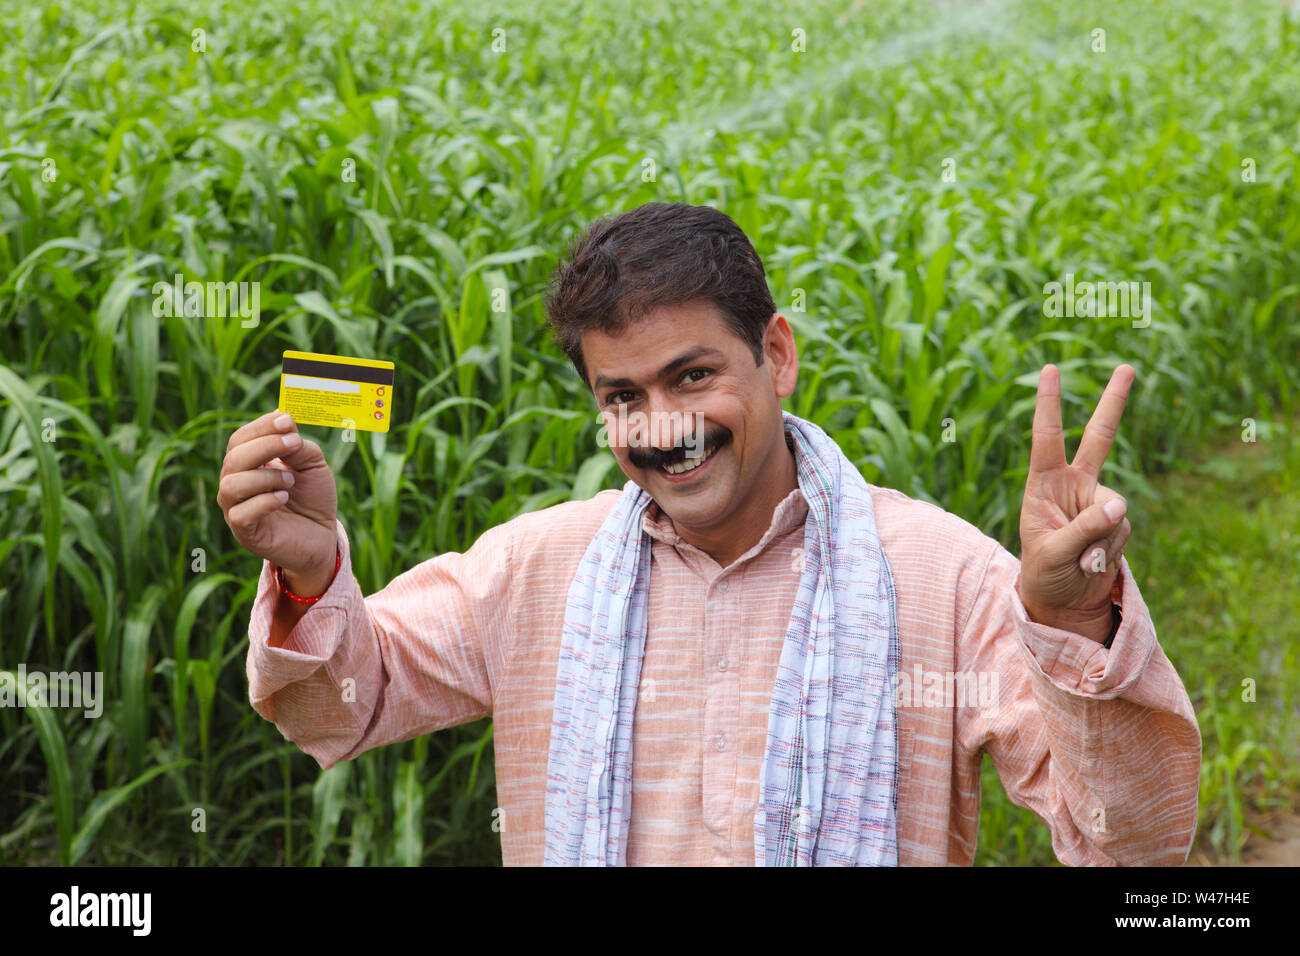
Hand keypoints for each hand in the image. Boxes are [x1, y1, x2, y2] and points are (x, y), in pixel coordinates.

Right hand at [218, 411, 338, 593]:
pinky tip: (284, 498)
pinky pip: (240, 514)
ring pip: (231, 485)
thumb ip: (298, 446)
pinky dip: (264, 501)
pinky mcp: (245, 533)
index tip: (287, 419)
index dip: (261, 426)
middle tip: (294, 444)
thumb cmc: (313, 498)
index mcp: (247, 464)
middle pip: (233, 458)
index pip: (239, 439)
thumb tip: (284, 425)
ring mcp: (236, 509)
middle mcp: (235, 484)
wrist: (323, 536)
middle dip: (265, 446)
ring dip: (265, 477)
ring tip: (291, 481)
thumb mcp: (312, 465)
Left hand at [1018, 364, 1133, 634]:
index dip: (1048, 404)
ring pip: (1116, 507)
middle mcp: (1072, 485)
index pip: (1046, 437)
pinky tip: (1093, 564)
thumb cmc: (1044, 573)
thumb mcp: (1054, 553)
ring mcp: (1097, 501)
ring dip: (1102, 539)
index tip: (1050, 369)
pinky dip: (1110, 550)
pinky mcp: (1115, 521)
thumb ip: (1085, 529)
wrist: (1062, 601)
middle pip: (1099, 437)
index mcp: (1043, 483)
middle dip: (1114, 402)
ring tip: (1080, 561)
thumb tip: (1120, 506)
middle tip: (1127, 366)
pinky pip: (1122, 530)